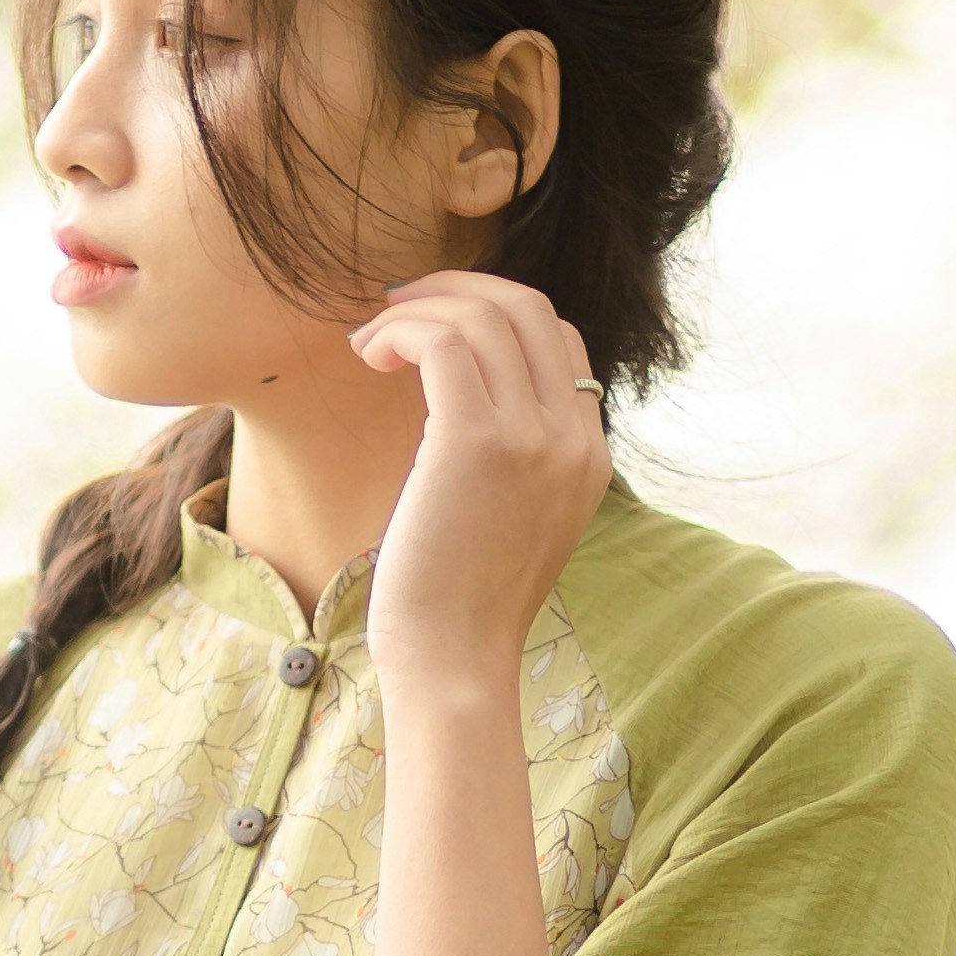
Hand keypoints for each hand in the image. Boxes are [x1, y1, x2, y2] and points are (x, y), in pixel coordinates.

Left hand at [354, 272, 610, 714]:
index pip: (558, 339)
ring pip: (484, 316)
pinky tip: (366, 357)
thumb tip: (462, 404)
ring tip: (369, 339)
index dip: (493, 313)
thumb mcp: (514, 523)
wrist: (455, 666)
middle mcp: (572, 438)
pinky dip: (400, 332)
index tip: (433, 326)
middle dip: (455, 289)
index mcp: (589, 455)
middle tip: (396, 307)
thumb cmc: (461, 607)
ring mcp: (532, 438)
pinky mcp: (475, 443)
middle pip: (528, 308)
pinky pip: (444, 343)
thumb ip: (515, 461)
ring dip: (417, 310)